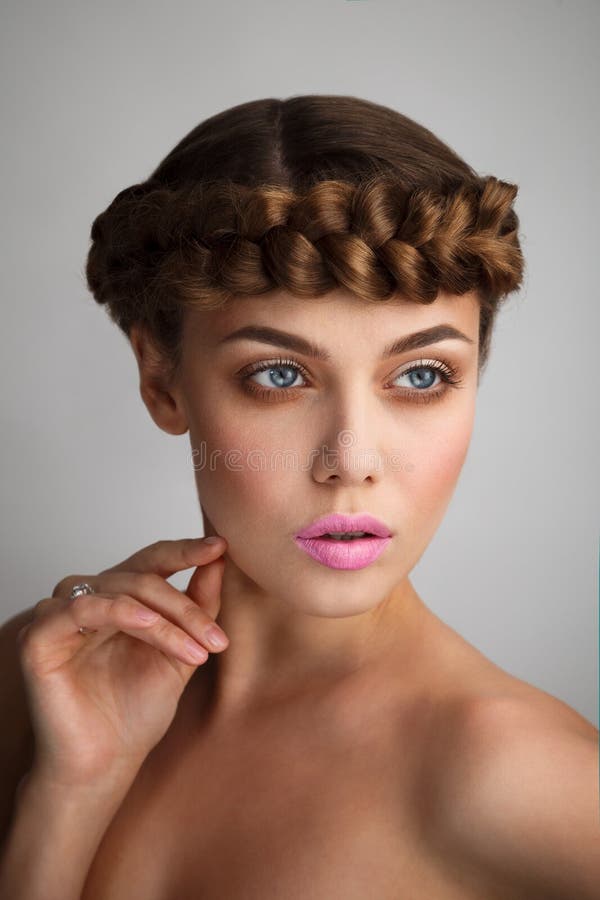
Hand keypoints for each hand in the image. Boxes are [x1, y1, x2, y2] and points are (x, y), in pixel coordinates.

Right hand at [17, 536, 227, 788]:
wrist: (106, 765)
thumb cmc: (136, 713)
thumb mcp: (181, 651)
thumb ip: (198, 605)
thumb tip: (219, 558)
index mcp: (119, 599)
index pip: (152, 561)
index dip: (186, 551)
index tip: (221, 546)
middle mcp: (88, 600)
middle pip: (143, 578)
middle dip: (187, 608)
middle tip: (217, 640)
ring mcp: (59, 616)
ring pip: (120, 591)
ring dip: (165, 619)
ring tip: (195, 650)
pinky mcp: (39, 638)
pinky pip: (83, 608)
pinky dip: (120, 611)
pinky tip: (148, 624)